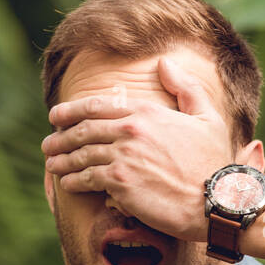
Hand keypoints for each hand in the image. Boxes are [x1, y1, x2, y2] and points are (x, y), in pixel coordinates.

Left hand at [42, 56, 232, 241]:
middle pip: (83, 130)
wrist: (217, 200)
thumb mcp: (207, 116)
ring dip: (61, 159)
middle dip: (60, 136)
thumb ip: (185, 87)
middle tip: (48, 143)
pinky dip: (72, 181)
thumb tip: (164, 63)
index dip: (71, 111)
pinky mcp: (119, 183)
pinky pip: (86, 179)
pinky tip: (66, 184)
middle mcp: (130, 130)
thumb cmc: (215, 162)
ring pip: (80, 155)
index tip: (56, 116)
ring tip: (51, 164)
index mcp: (146, 111)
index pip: (97, 106)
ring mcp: (123, 156)